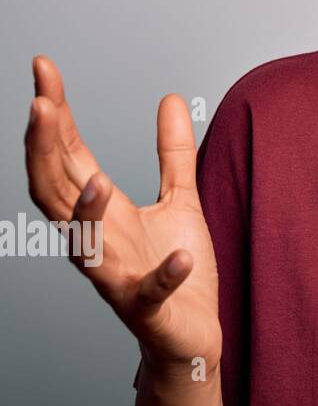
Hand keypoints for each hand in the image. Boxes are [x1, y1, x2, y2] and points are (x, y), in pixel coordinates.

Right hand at [24, 56, 222, 405]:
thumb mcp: (180, 198)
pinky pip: (151, 292)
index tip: (44, 70)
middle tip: (40, 105)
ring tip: (94, 177)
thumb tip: (171, 97)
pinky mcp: (150, 308)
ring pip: (85, 247)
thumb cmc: (176, 268)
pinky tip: (178, 254)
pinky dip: (163, 275)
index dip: (53, 114)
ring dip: (85, 214)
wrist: (190, 335)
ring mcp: (120, 277)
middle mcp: (99, 241)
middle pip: (58, 192)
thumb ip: (173, 152)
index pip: (67, 155)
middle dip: (45, 151)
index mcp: (103, 211)